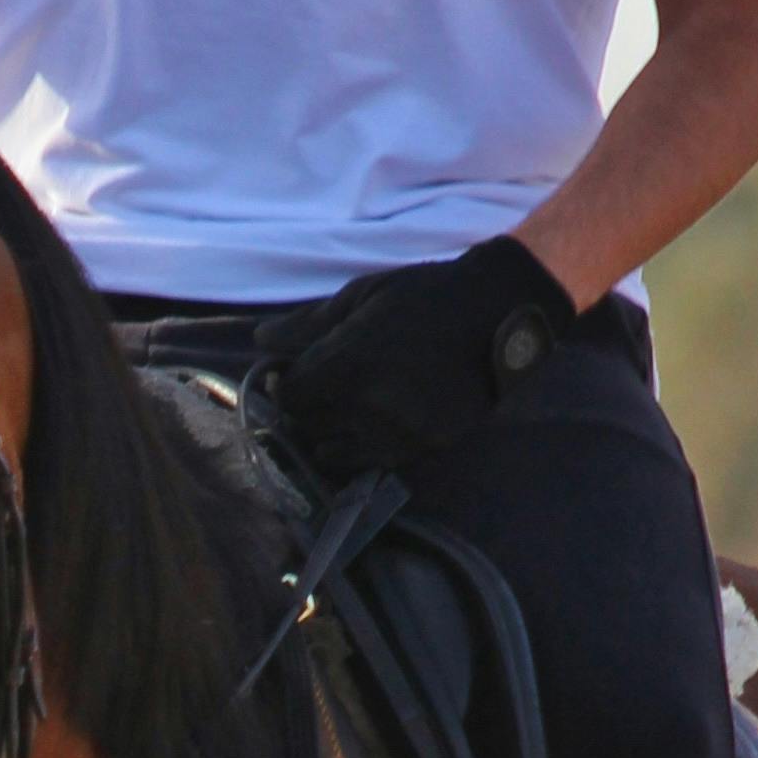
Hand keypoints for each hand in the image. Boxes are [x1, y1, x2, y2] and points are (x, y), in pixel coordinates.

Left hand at [258, 237, 577, 483]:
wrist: (495, 315)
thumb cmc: (424, 296)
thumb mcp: (363, 296)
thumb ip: (309, 324)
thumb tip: (261, 342)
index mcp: (350, 361)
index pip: (293, 398)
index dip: (288, 388)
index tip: (294, 374)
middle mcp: (370, 405)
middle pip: (310, 428)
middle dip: (308, 410)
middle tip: (321, 389)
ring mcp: (399, 432)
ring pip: (337, 453)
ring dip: (331, 435)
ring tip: (347, 408)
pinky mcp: (423, 448)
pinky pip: (373, 461)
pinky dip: (363, 447)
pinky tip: (374, 420)